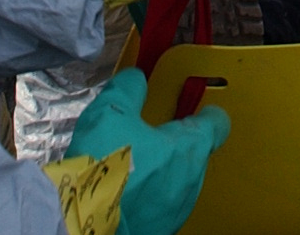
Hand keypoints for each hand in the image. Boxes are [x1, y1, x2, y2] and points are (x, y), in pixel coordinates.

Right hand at [68, 69, 228, 234]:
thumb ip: (129, 90)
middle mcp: (191, 181)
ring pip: (178, 182)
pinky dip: (149, 196)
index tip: (200, 110)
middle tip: (150, 137)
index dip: (208, 115)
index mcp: (188, 148)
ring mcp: (177, 210)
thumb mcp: (112, 112)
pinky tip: (125, 192)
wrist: (82, 224)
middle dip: (175, 145)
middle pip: (194, 155)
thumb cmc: (104, 166)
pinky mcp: (160, 231)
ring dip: (162, 172)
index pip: (217, 125)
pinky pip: (162, 206)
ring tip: (133, 166)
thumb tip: (136, 78)